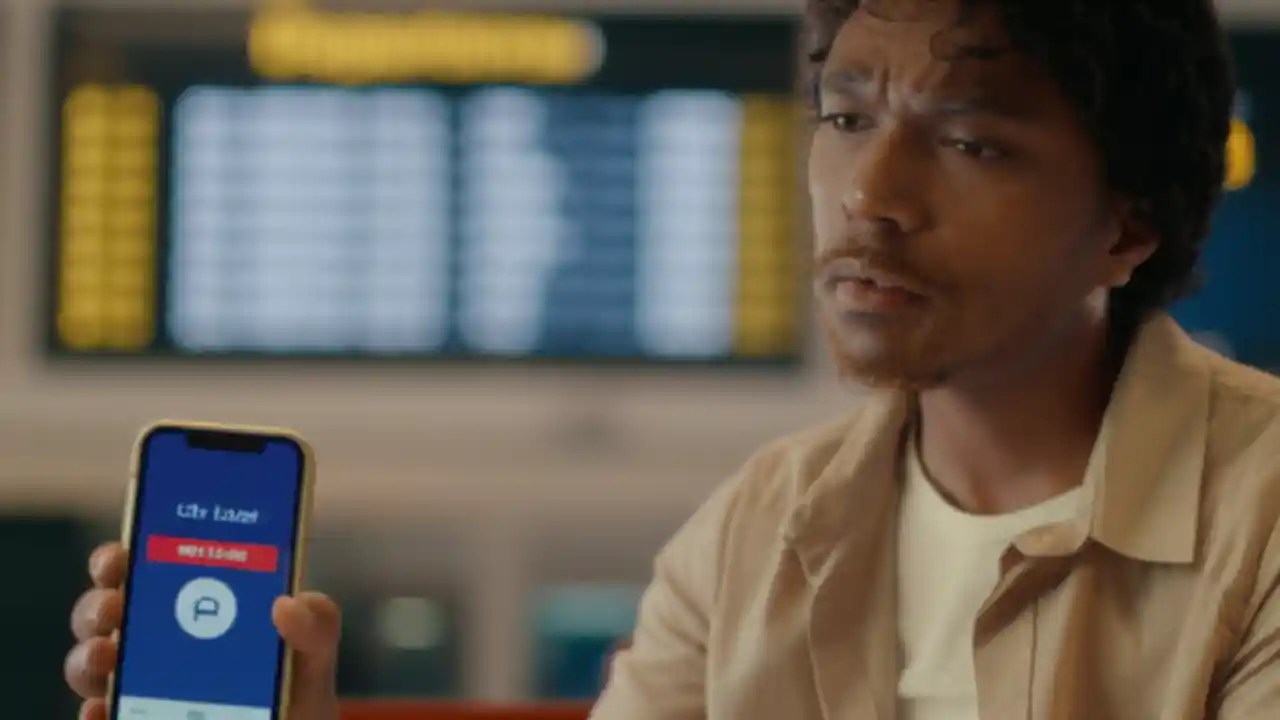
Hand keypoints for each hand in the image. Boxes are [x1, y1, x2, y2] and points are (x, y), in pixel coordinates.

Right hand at [65, 542, 342, 719]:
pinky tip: (103, 711)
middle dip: (97, 605)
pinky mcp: (133, 719)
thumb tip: (285, 604)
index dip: (117, 558)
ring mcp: (138, 685)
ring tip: (108, 656)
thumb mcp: (315, 648)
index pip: (138, 569)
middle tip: (116, 607)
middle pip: (101, 613)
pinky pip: (99, 717)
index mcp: (191, 602)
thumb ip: (316, 622)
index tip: (121, 556)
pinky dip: (95, 714)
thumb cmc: (296, 683)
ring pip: (88, 664)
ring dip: (87, 657)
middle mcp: (153, 641)